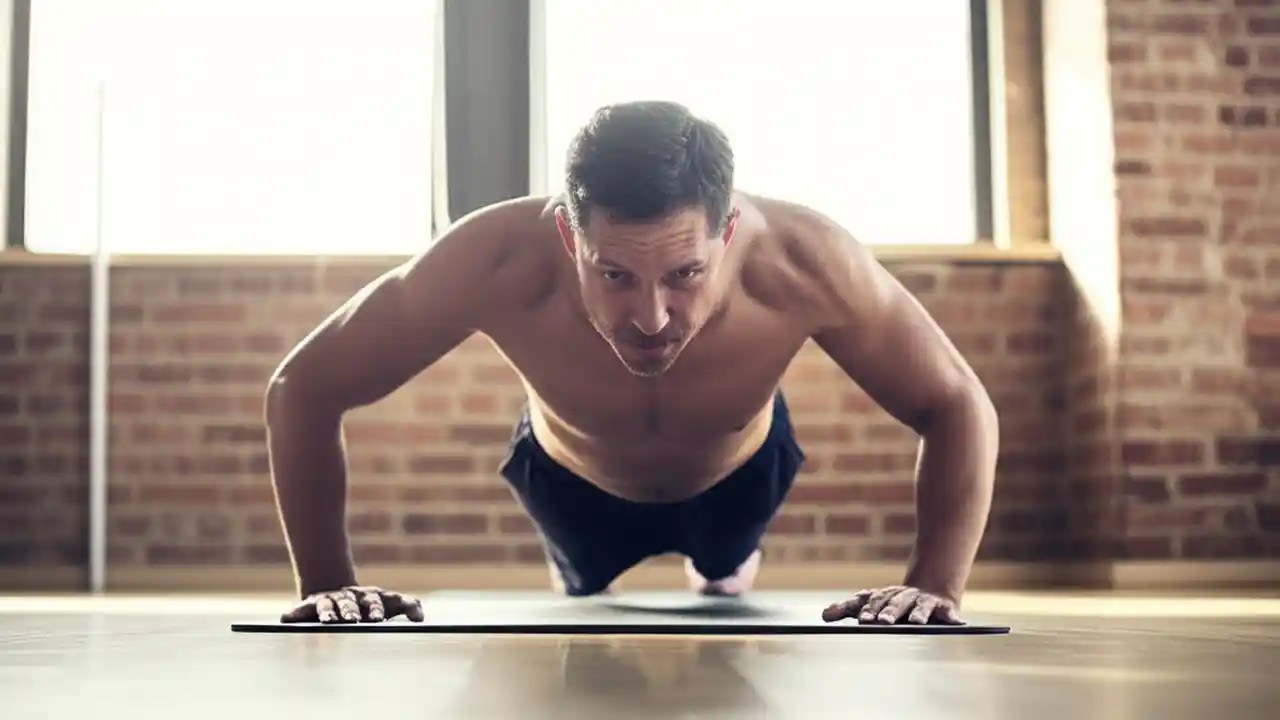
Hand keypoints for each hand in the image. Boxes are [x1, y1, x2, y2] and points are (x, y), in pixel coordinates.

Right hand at [280, 585, 425, 623]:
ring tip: (327, 622)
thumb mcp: (390, 603)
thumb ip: (409, 606)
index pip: (376, 601)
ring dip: (328, 613)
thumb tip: (421, 617)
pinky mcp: (308, 606)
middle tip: (353, 620)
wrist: (336, 590)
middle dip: (352, 611)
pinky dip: (293, 615)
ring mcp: (328, 601)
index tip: (376, 620)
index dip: (375, 609)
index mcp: (370, 598)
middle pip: (351, 603)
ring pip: (328, 606)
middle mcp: (349, 598)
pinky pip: (298, 612)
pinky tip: (286, 619)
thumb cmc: (368, 606)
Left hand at [821, 585, 962, 624]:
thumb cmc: (896, 602)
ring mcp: (924, 602)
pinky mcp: (945, 608)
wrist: (931, 586)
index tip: (862, 620)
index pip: (872, 600)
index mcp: (884, 597)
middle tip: (883, 622)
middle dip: (889, 611)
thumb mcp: (873, 603)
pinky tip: (955, 623)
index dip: (868, 608)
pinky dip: (951, 618)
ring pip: (919, 606)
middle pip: (894, 603)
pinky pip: (948, 613)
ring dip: (918, 613)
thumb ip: (848, 608)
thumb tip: (824, 615)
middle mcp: (903, 597)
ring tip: (916, 621)